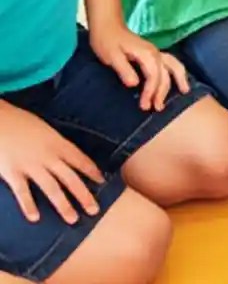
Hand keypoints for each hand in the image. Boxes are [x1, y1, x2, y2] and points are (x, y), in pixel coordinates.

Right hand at [0, 102, 103, 223]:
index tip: (102, 182)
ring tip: (73, 219)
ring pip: (52, 189)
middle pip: (70, 178)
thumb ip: (54, 143)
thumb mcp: (43, 129)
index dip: (91, 171)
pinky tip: (35, 218)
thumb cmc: (18, 121)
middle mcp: (48, 156)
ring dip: (63, 205)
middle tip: (95, 210)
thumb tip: (64, 156)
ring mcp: (31, 165)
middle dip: (84, 195)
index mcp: (58, 143)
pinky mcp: (12, 172)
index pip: (80, 160)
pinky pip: (23, 192)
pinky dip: (28, 205)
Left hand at [89, 26, 190, 111]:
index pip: (154, 76)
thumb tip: (134, 84)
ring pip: (174, 66)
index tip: (144, 105)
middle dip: (162, 92)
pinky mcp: (153, 54)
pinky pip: (171, 63)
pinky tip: (177, 80)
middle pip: (165, 74)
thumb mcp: (112, 56)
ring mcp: (156, 53)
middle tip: (157, 108)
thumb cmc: (107, 41)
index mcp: (147, 55)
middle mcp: (155, 53)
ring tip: (184, 92)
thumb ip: (124, 70)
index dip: (150, 92)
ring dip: (179, 79)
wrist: (107, 26)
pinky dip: (176, 72)